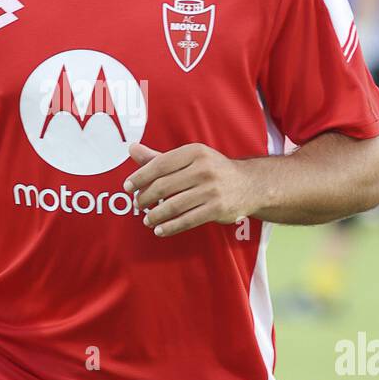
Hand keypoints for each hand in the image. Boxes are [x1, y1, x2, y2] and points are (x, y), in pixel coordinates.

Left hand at [123, 141, 259, 237]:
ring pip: (173, 205)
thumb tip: (131, 149)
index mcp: (194, 152)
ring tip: (147, 219)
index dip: (140, 176)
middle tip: (138, 204)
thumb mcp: (189, 159)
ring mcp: (211, 190)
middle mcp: (204, 169)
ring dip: (155, 215)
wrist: (250, 185)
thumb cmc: (213, 170)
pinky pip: (187, 220)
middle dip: (145, 197)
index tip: (127, 187)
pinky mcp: (217, 209)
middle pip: (164, 186)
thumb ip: (159, 157)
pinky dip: (170, 227)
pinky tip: (159, 230)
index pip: (159, 164)